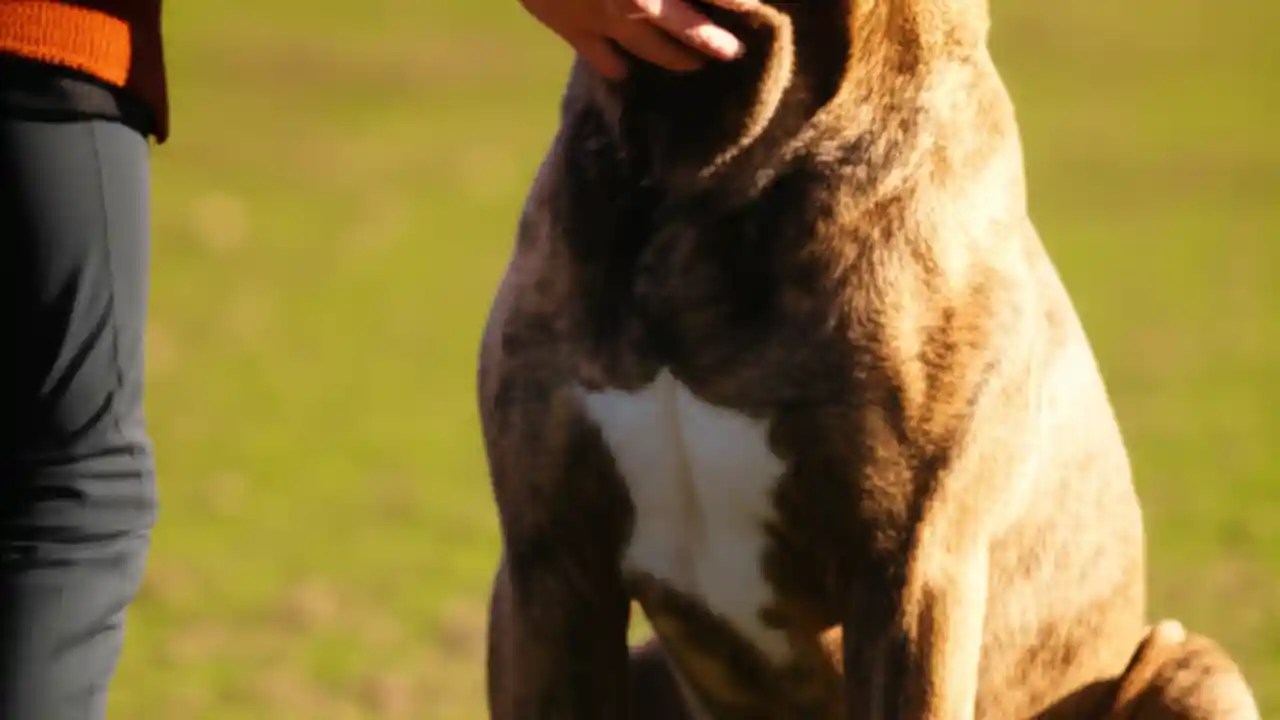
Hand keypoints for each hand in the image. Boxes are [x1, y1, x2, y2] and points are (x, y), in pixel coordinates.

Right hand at [520, 0, 761, 79]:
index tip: (752, 8)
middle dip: (714, 43)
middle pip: (687, 30)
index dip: (736, 1)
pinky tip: (624, 71)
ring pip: (651, 52)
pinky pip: (604, 60)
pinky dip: (618, 68)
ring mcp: (603, 17)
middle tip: (732, 52)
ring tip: (693, 65)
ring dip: (677, 61)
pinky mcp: (570, 26)